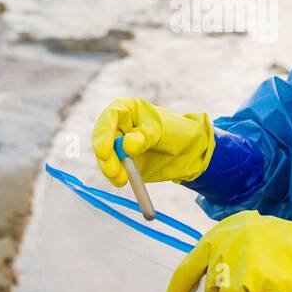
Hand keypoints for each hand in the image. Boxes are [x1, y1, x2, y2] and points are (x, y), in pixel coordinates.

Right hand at [91, 97, 213, 186]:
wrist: (188, 152)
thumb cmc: (175, 130)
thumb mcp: (162, 129)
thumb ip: (144, 136)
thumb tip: (127, 146)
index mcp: (126, 110)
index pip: (109, 118)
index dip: (103, 134)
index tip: (104, 152)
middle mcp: (118, 126)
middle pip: (102, 140)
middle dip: (105, 158)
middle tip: (113, 172)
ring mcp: (118, 146)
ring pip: (105, 158)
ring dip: (110, 169)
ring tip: (122, 179)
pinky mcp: (122, 163)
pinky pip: (114, 170)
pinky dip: (116, 177)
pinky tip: (122, 181)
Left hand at [166, 210, 291, 291]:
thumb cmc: (286, 249)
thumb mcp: (254, 236)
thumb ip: (230, 247)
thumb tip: (207, 274)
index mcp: (229, 227)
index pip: (196, 254)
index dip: (183, 278)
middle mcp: (226, 239)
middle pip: (201, 274)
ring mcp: (233, 258)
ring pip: (215, 290)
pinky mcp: (242, 277)